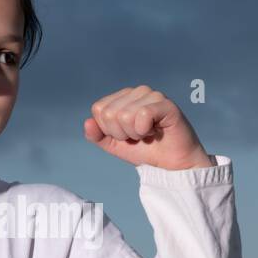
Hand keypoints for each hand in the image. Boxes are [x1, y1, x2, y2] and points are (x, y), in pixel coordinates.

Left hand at [83, 85, 215, 169]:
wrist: (171, 165)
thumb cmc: (145, 151)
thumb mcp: (114, 145)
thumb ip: (97, 135)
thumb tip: (87, 123)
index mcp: (123, 97)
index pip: (99, 109)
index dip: (108, 129)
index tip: (126, 135)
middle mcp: (137, 91)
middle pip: (109, 113)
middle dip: (121, 133)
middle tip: (138, 136)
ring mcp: (152, 95)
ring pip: (124, 115)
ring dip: (134, 133)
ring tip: (148, 134)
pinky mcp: (165, 104)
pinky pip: (142, 115)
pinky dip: (145, 130)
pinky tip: (156, 130)